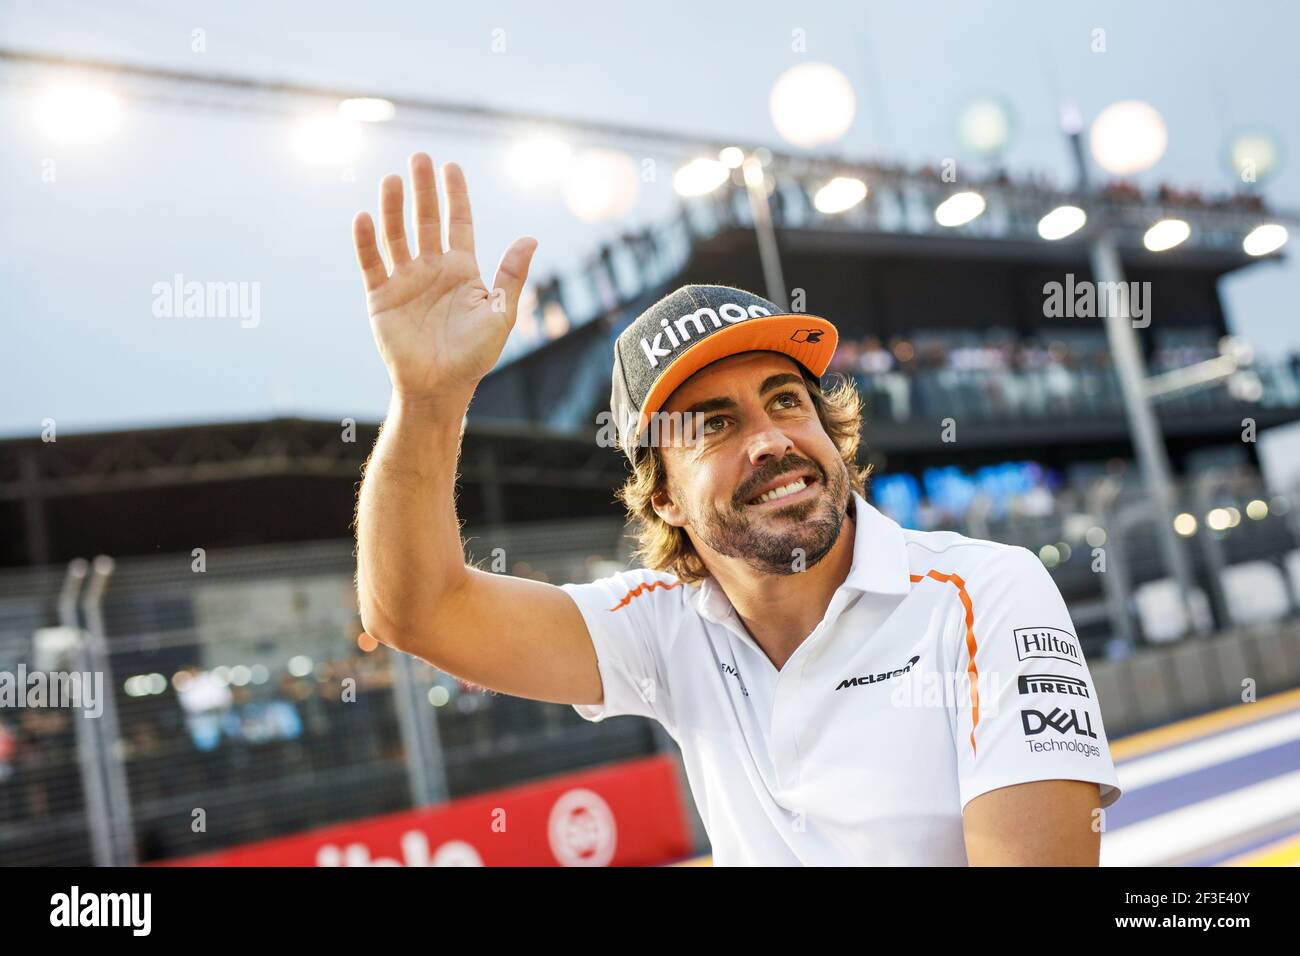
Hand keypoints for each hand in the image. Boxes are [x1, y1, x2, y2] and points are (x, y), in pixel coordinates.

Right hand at [352, 154, 537, 404]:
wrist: (440, 387)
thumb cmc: (474, 355)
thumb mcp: (500, 313)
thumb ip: (511, 275)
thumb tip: (531, 238)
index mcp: (461, 270)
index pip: (457, 223)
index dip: (455, 195)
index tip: (450, 166)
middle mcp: (431, 269)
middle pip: (425, 220)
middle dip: (423, 190)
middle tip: (419, 157)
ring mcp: (404, 281)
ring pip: (396, 235)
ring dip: (393, 208)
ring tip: (392, 180)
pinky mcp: (381, 297)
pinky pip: (371, 263)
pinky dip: (366, 241)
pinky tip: (365, 217)